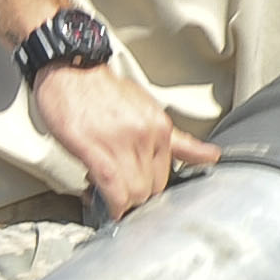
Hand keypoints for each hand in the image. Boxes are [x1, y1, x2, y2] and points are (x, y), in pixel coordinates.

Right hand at [32, 63, 221, 218]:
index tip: (139, 192)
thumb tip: (209, 156)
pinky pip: (113, 188)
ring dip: (122, 204)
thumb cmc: (101, 91)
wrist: (71, 71)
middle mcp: (146, 135)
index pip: (167, 175)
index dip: (151, 190)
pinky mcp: (95, 150)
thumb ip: (178, 140)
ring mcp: (122, 143)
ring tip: (108, 198)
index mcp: (160, 127)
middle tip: (120, 196)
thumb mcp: (147, 110)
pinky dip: (113, 205)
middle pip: (152, 188)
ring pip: (134, 192)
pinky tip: (109, 209)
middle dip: (136, 198)